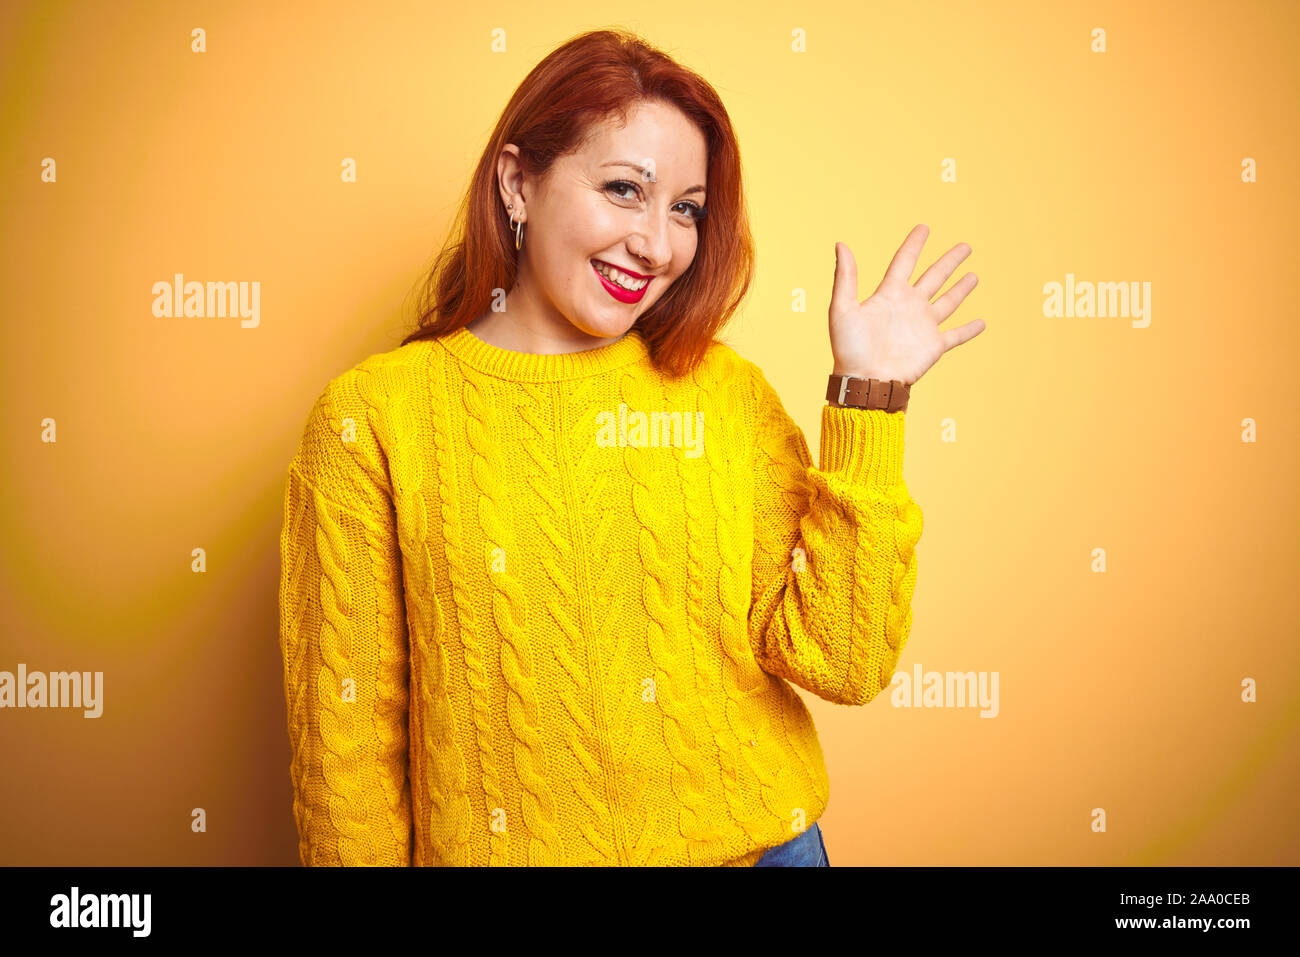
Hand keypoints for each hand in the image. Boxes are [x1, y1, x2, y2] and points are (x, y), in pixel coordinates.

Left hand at [829, 224, 985, 385]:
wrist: (864, 381)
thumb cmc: (849, 349)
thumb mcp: (842, 309)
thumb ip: (845, 277)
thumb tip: (841, 244)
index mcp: (889, 294)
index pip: (904, 262)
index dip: (914, 244)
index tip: (924, 228)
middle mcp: (909, 306)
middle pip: (934, 276)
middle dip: (949, 261)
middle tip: (965, 246)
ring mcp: (923, 326)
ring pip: (948, 301)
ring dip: (961, 288)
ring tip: (974, 275)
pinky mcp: (933, 346)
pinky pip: (955, 335)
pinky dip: (969, 330)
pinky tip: (982, 323)